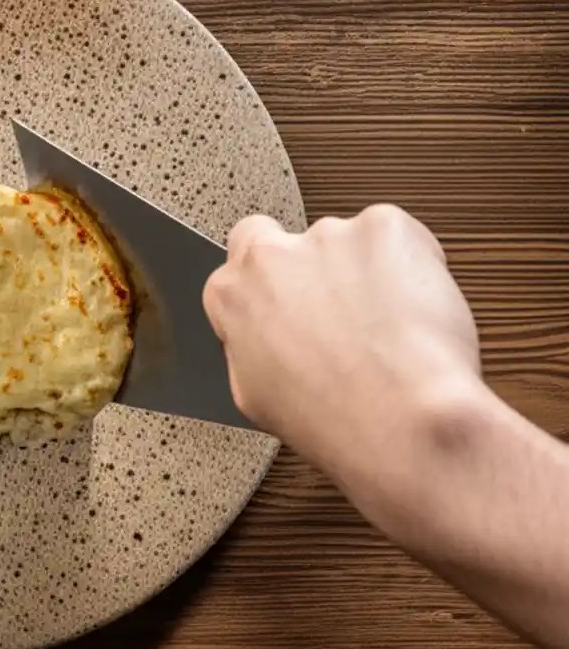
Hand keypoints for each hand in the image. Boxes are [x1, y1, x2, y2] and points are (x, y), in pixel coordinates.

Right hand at [202, 205, 481, 491]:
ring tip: (390, 327)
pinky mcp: (385, 228)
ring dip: (366, 272)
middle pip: (290, 240)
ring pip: (350, 243)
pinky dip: (411, 265)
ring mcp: (328, 236)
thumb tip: (263, 334)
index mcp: (232, 293)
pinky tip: (415, 312)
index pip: (242, 254)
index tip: (292, 300)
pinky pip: (400, 238)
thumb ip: (249, 343)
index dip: (272, 278)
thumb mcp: (253, 396)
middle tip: (342, 309)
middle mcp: (272, 255)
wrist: (400, 419)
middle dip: (312, 265)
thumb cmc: (331, 420)